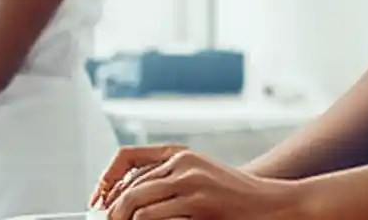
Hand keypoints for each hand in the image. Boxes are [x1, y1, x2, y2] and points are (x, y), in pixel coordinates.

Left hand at [92, 145, 307, 219]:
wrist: (271, 203)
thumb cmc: (234, 197)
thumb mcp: (198, 178)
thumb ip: (167, 182)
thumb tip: (124, 201)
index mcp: (180, 154)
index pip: (127, 158)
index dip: (106, 181)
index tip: (96, 202)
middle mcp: (183, 163)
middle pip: (129, 186)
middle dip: (112, 210)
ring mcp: (191, 182)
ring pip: (136, 204)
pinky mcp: (198, 203)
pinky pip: (154, 217)